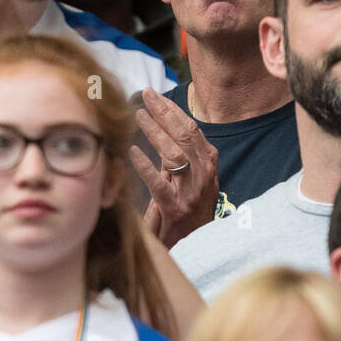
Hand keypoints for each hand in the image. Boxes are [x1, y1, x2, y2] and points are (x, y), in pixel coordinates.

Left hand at [127, 89, 218, 247]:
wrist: (196, 246)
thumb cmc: (189, 209)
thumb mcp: (189, 177)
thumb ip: (179, 155)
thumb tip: (160, 125)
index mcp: (208, 163)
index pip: (191, 128)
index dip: (173, 110)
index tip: (156, 96)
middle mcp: (203, 174)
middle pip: (185, 135)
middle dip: (165, 112)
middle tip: (147, 95)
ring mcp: (191, 192)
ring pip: (175, 154)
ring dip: (156, 132)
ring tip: (139, 116)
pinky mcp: (175, 210)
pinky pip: (159, 184)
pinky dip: (145, 166)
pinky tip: (132, 152)